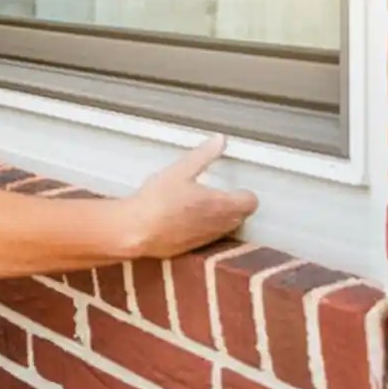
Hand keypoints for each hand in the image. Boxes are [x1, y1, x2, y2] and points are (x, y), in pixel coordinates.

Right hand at [127, 135, 257, 257]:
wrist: (136, 231)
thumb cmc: (158, 199)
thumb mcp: (180, 170)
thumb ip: (204, 154)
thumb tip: (221, 140)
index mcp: (221, 205)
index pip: (251, 202)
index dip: (244, 192)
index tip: (233, 186)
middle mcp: (219, 225)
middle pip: (241, 216)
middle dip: (234, 205)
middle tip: (218, 193)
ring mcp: (207, 239)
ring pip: (225, 228)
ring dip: (220, 217)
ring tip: (201, 205)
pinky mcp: (193, 248)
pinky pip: (209, 238)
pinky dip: (205, 228)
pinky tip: (186, 219)